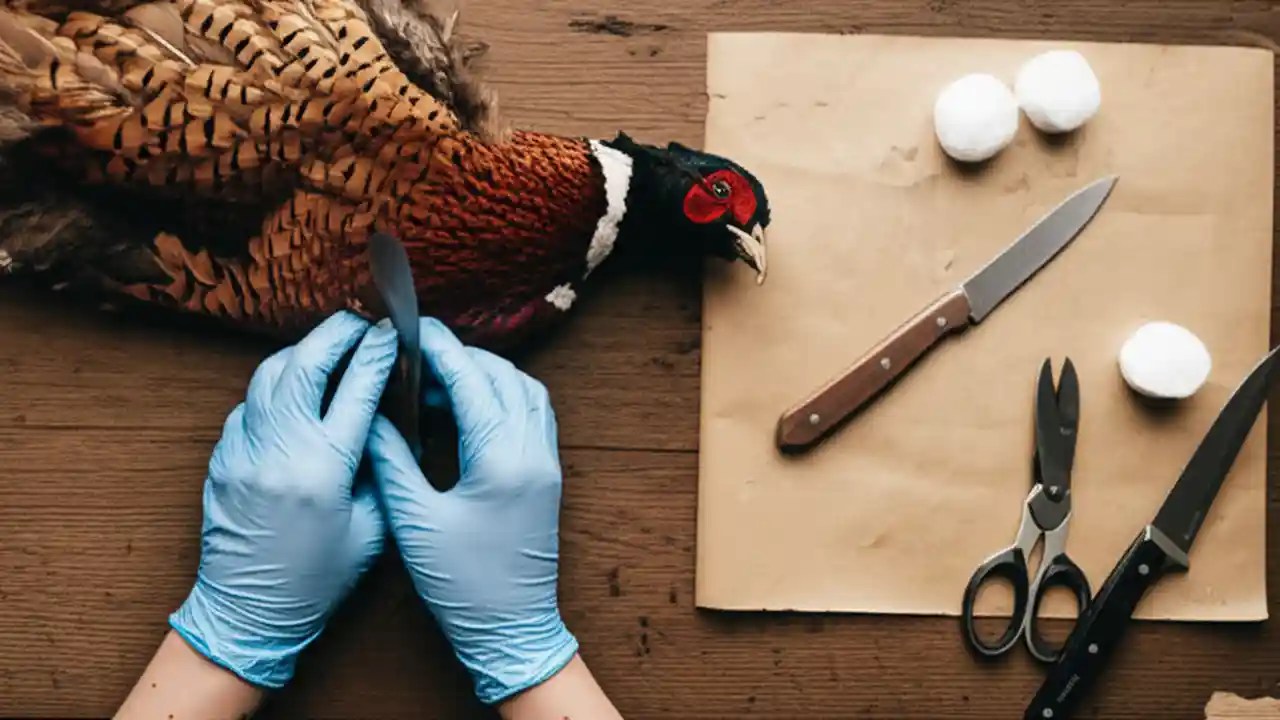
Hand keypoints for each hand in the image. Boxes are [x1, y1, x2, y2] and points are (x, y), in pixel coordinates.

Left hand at [169, 311, 397, 688]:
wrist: (250, 611)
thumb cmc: (319, 578)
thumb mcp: (374, 526)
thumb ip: (382, 467)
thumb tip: (387, 416)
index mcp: (324, 469)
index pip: (357, 387)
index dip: (378, 352)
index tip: (393, 333)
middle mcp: (279, 451)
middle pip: (305, 362)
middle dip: (336, 332)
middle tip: (360, 322)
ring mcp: (243, 451)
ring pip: (269, 374)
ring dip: (302, 352)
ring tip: (329, 347)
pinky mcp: (223, 458)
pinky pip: (250, 404)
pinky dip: (276, 387)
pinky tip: (297, 392)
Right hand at [365, 317, 577, 704]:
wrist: (512, 630)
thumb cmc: (462, 584)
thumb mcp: (414, 521)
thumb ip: (392, 460)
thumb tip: (370, 416)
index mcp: (502, 458)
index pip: (471, 380)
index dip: (439, 348)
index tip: (411, 326)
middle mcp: (534, 451)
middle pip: (502, 376)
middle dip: (460, 357)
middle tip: (416, 357)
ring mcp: (548, 462)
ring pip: (523, 390)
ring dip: (485, 375)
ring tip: (438, 382)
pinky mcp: (548, 475)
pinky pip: (533, 414)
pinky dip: (504, 397)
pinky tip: (469, 409)